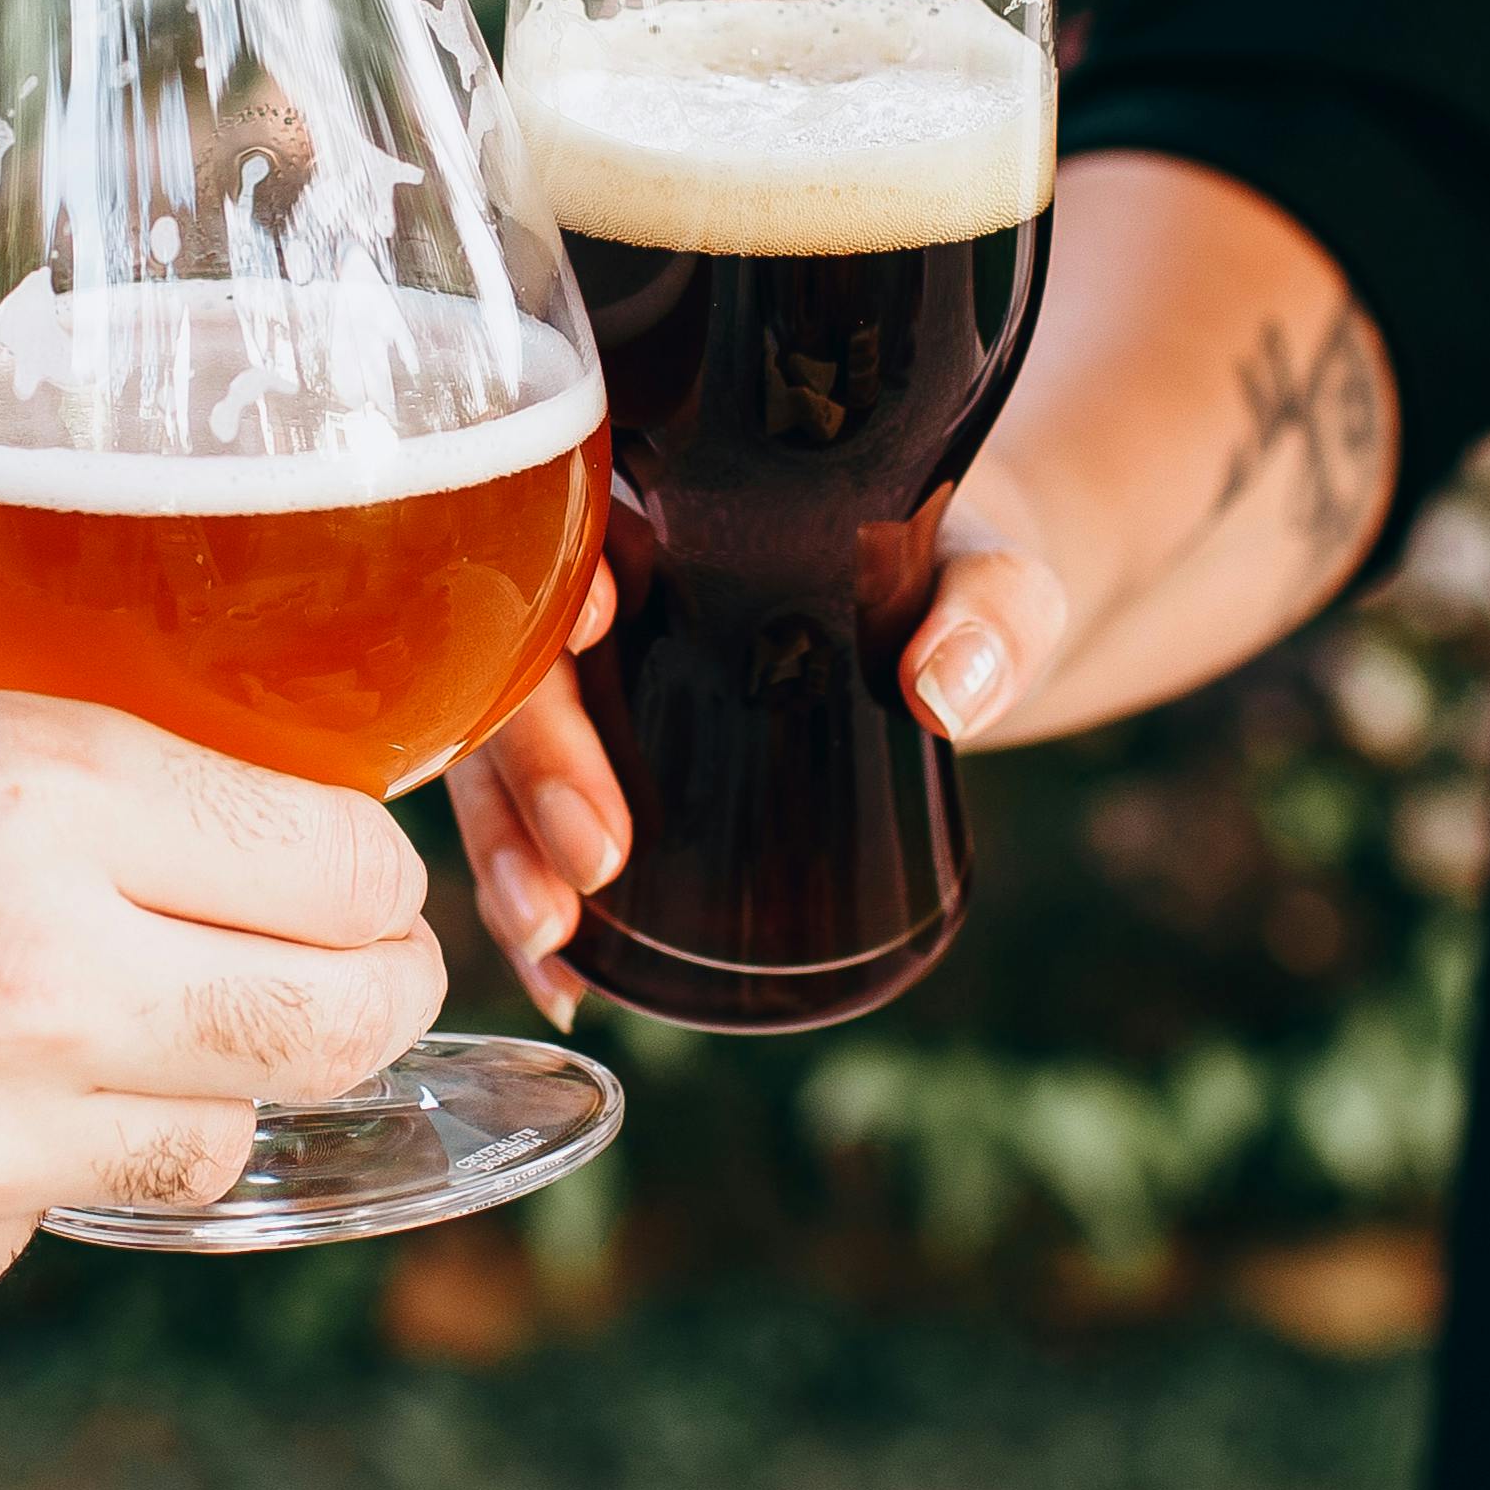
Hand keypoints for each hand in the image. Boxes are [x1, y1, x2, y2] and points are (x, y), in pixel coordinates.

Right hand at [0, 692, 449, 1415]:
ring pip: (203, 1142)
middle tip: (327, 994)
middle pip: (344, 1021)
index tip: (346, 897)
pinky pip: (32, 1242)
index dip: (362, 888)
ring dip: (150, 1104)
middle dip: (358, 1008)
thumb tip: (283, 865)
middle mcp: (33, 965)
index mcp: (35, 787)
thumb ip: (91, 808)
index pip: (347, 866)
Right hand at [444, 471, 1078, 1025]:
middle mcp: (599, 588)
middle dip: (532, 762)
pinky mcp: (597, 762)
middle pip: (516, 661)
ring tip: (551, 940)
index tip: (600, 627)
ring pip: (492, 755)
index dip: (561, 575)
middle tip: (595, 859)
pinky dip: (532, 904)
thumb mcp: (996, 579)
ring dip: (506, 851)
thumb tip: (944, 691)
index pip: (572, 525)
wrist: (949, 626)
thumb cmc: (960, 579)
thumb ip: (991, 612)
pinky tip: (563, 981)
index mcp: (668, 507)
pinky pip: (528, 828)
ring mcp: (588, 684)